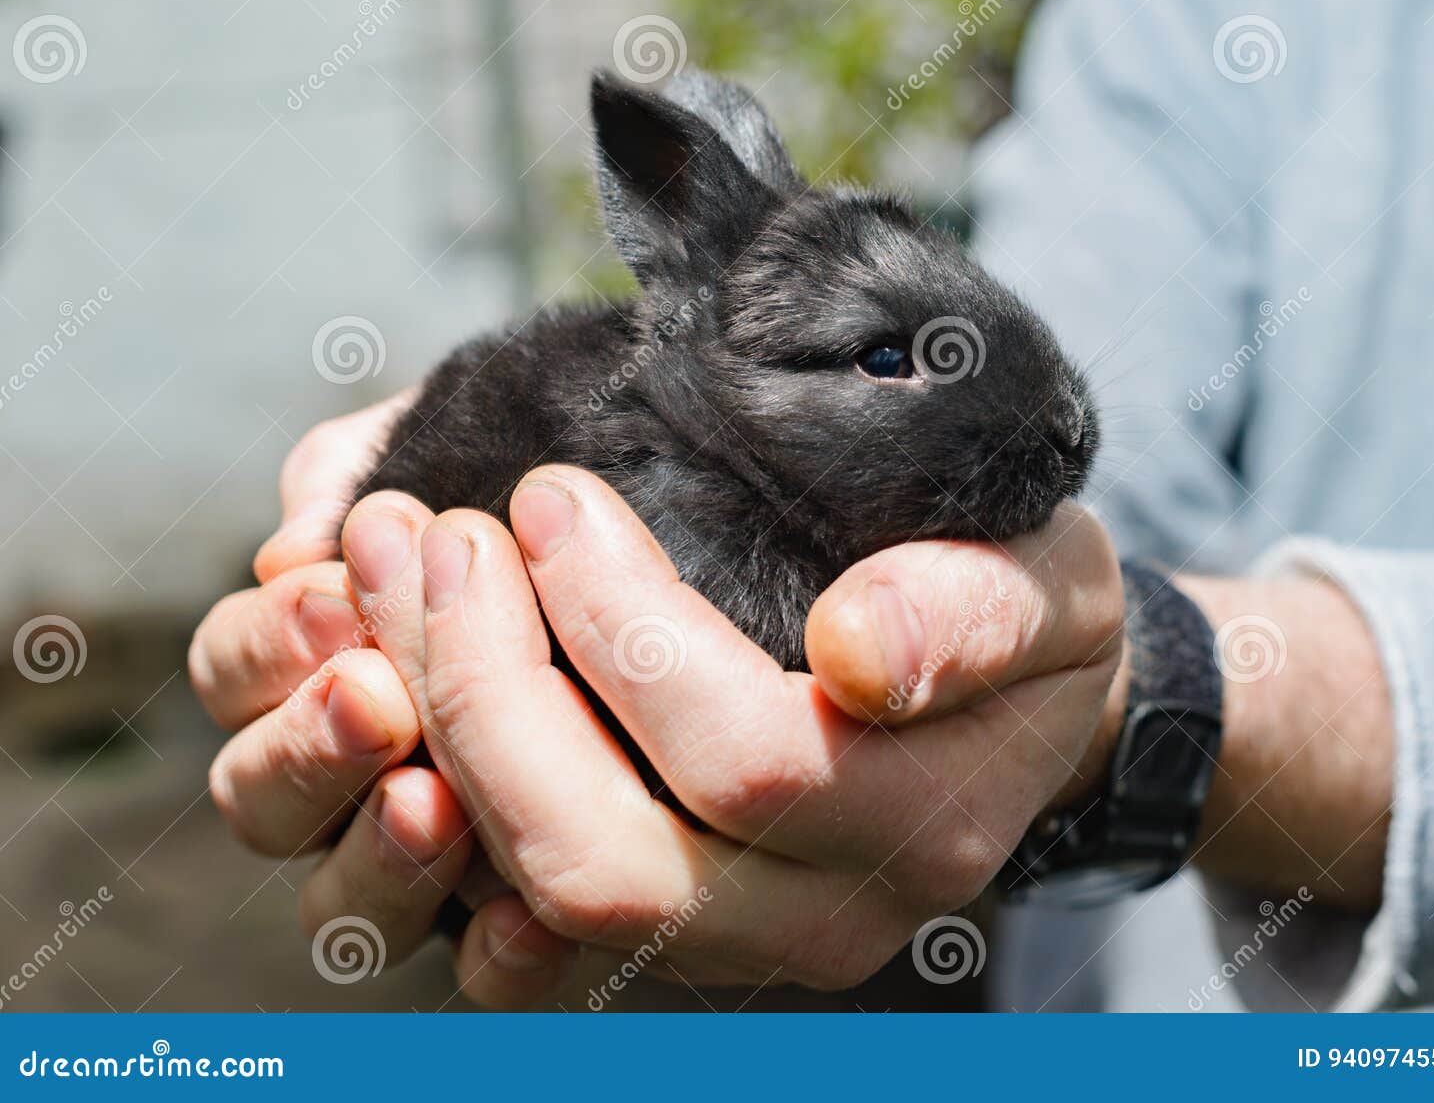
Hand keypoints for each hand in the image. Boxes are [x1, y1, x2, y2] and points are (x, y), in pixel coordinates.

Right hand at [190, 394, 572, 1004]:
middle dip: (301, 747)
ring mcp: (456, 848)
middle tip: (369, 689)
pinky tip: (529, 913)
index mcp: (339, 640)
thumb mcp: (492, 430)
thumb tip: (299, 535)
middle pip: (260, 804)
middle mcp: (376, 757)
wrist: (749, 501)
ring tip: (424, 796)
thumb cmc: (615, 461)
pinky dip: (497, 957)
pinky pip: (487, 984)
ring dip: (373, 856)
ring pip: (344, 913)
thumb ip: (382, 455)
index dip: (263, 647)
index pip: (237, 672)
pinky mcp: (567, 922)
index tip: (335, 584)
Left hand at [341, 465, 1123, 997]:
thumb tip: (860, 651)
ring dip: (429, 737)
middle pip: (604, 862)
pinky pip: (504, 918)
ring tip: (380, 577)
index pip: (743, 758)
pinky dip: (422, 810)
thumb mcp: (1052, 583)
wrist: (1027, 715)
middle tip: (428, 532)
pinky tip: (392, 684)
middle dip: (484, 690)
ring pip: (528, 899)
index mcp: (922, 823)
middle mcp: (822, 917)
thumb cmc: (1029, 618)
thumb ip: (973, 612)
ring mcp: (732, 942)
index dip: (621, 627)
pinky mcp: (660, 931)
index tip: (550, 491)